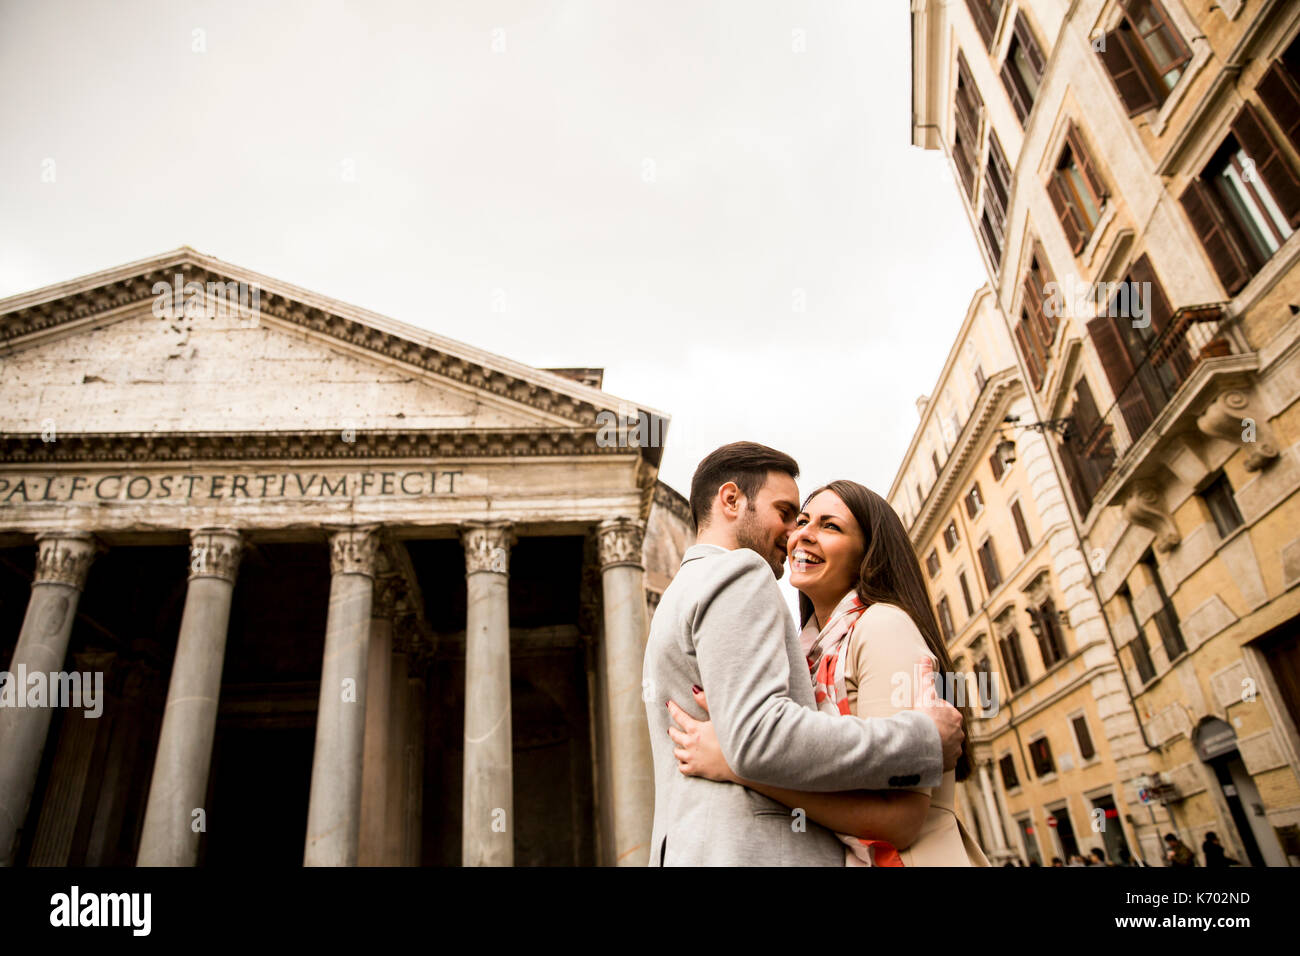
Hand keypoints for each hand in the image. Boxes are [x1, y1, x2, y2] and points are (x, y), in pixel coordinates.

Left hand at [667, 687, 737, 782]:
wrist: (739, 760)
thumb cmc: (731, 736)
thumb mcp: (719, 717)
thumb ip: (705, 702)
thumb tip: (694, 690)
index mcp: (695, 729)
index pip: (679, 716)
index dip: (673, 709)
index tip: (669, 704)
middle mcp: (690, 743)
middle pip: (674, 735)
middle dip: (672, 730)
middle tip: (671, 729)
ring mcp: (692, 757)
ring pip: (676, 752)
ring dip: (677, 748)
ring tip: (679, 746)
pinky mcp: (696, 769)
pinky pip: (682, 768)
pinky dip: (682, 764)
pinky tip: (684, 761)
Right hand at [913, 656, 962, 771]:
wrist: (923, 742)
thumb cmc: (924, 715)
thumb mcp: (924, 692)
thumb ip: (925, 674)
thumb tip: (925, 656)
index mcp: (955, 716)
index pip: (944, 713)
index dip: (932, 714)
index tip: (923, 717)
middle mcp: (959, 733)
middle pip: (947, 730)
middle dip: (938, 730)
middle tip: (922, 731)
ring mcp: (955, 749)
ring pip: (947, 745)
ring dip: (939, 745)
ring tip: (924, 745)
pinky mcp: (950, 763)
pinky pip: (944, 760)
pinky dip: (938, 759)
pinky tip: (928, 757)